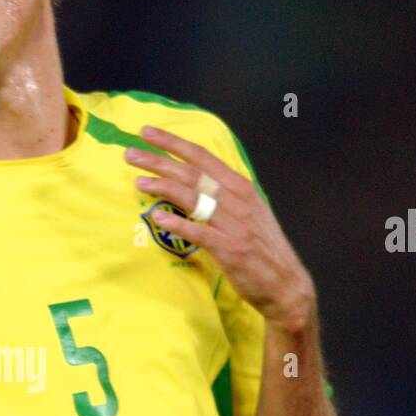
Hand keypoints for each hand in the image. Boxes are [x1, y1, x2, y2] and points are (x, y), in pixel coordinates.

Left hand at [124, 126, 315, 330]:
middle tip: (130, 153)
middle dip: (159, 160)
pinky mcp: (229, 249)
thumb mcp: (248, 211)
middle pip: (192, 173)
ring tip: (139, 181)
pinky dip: (177, 223)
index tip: (147, 132)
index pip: (203, 156)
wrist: (285, 284)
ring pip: (193, 198)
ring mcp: (234, 224)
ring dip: (164, 186)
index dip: (174, 143)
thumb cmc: (262, 247)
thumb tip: (195, 180)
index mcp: (240, 186)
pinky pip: (199, 232)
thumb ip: (224, 195)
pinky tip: (157, 217)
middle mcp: (237, 200)